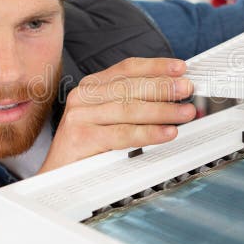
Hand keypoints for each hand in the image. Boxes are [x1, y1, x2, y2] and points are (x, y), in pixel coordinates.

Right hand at [39, 57, 195, 172]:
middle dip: (163, 87)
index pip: (127, 68)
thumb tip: (172, 96)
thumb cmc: (86, 147)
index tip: (181, 68)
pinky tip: (167, 133)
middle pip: (130, 86)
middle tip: (187, 89)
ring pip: (130, 109)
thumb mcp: (107, 118)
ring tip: (185, 112)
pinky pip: (123, 134)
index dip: (156, 66)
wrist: (56, 176)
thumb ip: (132, 103)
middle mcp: (84, 97)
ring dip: (162, 110)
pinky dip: (149, 133)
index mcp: (92, 87)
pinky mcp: (82, 138)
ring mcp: (80, 116)